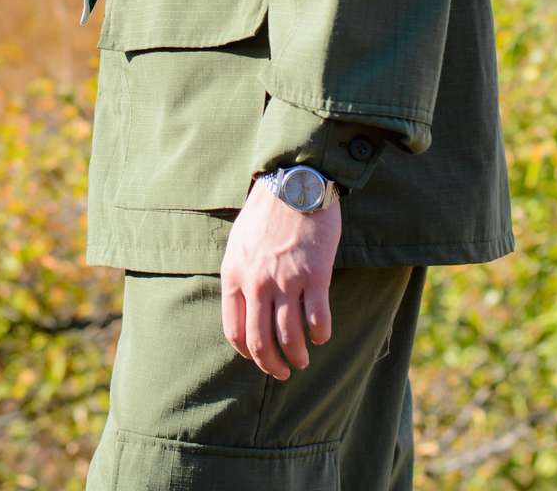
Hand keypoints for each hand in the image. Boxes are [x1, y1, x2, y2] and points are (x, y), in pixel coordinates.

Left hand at [220, 180, 340, 378]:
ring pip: (290, 338)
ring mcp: (286, 281)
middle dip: (272, 365)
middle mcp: (257, 283)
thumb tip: (244, 307)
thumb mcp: (238, 243)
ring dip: (298, 357)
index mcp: (234, 275)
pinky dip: (321, 334)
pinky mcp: (315, 276)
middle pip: (261, 342)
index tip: (259, 358)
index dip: (248, 352)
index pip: (234, 330)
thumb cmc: (266, 212)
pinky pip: (317, 319)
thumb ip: (240, 275)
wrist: (294, 184)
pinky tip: (322, 335)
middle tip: (283, 372)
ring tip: (303, 360)